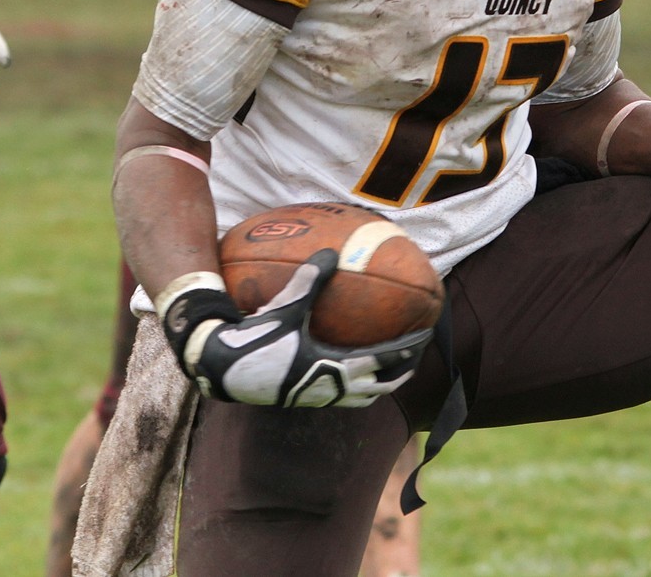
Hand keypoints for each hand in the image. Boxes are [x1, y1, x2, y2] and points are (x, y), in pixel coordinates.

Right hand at [160, 252, 431, 407]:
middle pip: (382, 387)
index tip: (427, 335)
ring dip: (380, 384)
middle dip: (403, 372)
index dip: (409, 348)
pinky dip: (354, 386)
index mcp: (333, 368)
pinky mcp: (302, 398)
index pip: (384, 360)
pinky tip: (347, 368)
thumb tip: (331, 251)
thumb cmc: (255, 337)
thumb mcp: (286, 305)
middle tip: (416, 354)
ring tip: (390, 369)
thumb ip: (311, 278)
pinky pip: (339, 396)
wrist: (223, 368)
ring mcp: (316, 398)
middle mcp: (329, 389)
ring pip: (361, 398)